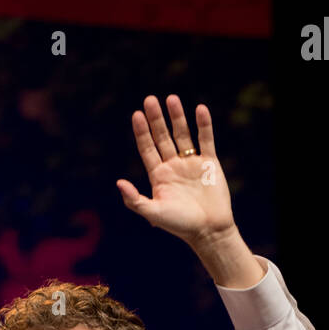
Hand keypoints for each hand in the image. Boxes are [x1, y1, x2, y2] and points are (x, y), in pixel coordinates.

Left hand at [117, 94, 235, 249]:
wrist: (209, 230)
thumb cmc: (180, 225)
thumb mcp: (154, 213)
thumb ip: (135, 199)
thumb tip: (118, 182)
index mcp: (158, 175)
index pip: (147, 148)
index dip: (141, 132)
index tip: (137, 114)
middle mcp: (173, 166)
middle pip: (162, 137)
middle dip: (156, 119)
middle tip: (150, 100)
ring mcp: (191, 163)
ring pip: (183, 134)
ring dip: (177, 117)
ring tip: (171, 99)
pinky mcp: (209, 162)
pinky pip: (206, 139)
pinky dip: (203, 125)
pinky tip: (200, 110)